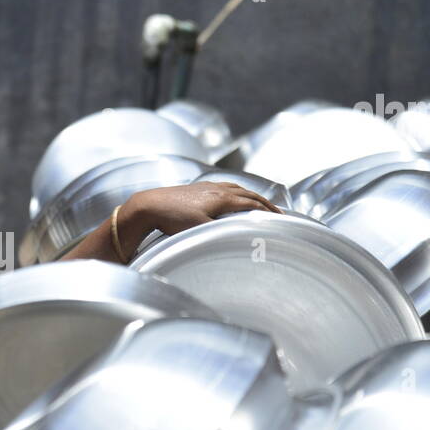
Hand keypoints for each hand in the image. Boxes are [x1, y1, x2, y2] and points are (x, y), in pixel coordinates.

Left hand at [118, 182, 280, 256]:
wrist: (148, 206)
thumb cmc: (172, 219)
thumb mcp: (200, 229)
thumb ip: (221, 233)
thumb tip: (242, 241)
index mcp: (222, 198)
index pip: (253, 204)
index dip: (268, 212)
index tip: (281, 219)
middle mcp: (217, 189)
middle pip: (248, 194)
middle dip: (265, 203)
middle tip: (277, 212)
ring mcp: (207, 187)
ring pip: (237, 188)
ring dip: (251, 196)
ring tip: (260, 203)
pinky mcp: (197, 188)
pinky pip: (224, 187)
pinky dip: (236, 192)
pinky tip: (232, 196)